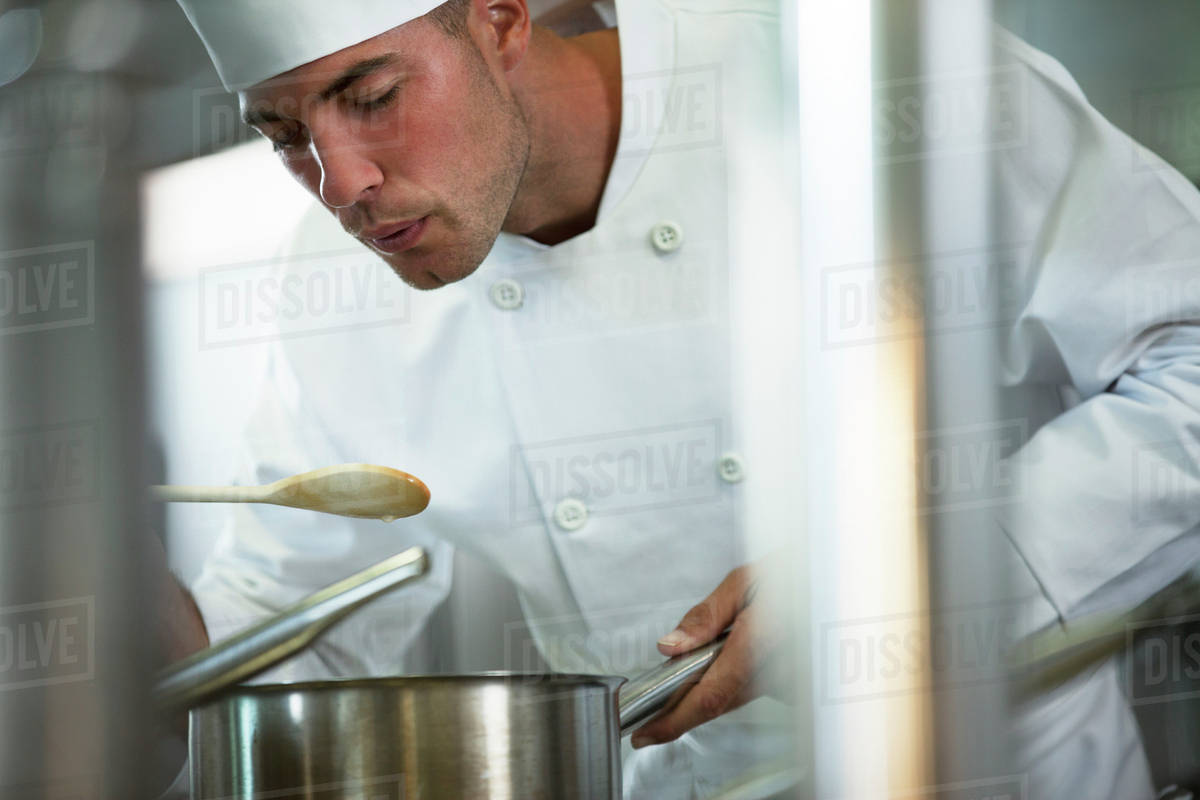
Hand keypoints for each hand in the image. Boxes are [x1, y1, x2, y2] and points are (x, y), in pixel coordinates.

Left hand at [630, 561, 789, 748]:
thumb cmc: (799, 576)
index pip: (709, 696)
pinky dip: (737, 679)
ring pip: (735, 698)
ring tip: (718, 648)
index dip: (673, 721)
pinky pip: (755, 691)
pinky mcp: (796, 689)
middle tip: (655, 703)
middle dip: (682, 705)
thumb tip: (671, 646)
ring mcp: (790, 685)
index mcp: (760, 641)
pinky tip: (741, 654)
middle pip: (717, 702)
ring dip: (712, 685)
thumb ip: (706, 616)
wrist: (840, 586)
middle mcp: (778, 671)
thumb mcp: (746, 580)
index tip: (646, 733)